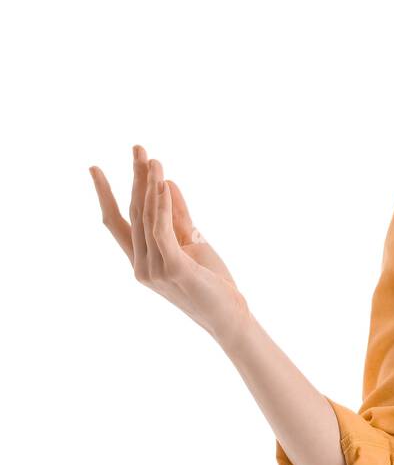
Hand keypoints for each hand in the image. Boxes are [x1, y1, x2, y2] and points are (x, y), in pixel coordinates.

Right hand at [90, 145, 251, 339]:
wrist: (228, 316)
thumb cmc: (211, 282)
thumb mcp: (193, 242)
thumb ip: (179, 216)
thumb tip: (167, 183)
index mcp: (141, 259)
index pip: (117, 221)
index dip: (105, 194)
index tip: (94, 168)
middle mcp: (141, 264)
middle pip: (133, 212)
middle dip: (134, 178)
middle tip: (137, 148)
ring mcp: (153, 269)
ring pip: (148, 218)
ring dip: (150, 186)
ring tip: (152, 159)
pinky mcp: (173, 268)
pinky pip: (163, 230)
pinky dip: (163, 206)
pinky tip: (164, 184)